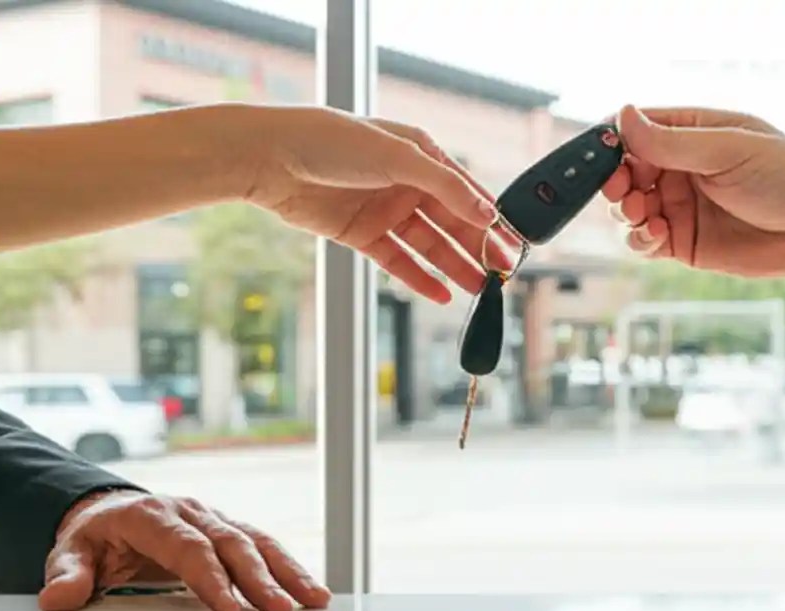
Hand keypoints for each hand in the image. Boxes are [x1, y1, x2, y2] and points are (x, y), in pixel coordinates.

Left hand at [41, 489, 330, 610]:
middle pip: (232, 544)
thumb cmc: (94, 537)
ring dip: (287, 571)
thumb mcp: (70, 552)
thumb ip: (67, 575)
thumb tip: (59, 598)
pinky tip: (309, 589)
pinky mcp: (229, 530)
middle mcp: (191, 512)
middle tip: (279, 610)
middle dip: (260, 579)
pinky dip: (288, 567)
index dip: (211, 578)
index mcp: (154, 515)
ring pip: (257, 541)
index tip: (229, 610)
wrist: (110, 511)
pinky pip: (263, 546)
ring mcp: (214, 519)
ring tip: (313, 599)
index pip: (188, 547)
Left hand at [222, 105, 517, 303]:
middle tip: (501, 276)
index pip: (467, 193)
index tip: (514, 247)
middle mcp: (406, 183)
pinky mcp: (361, 235)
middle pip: (452, 223)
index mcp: (422, 154)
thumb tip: (487, 213)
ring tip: (479, 291)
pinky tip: (442, 294)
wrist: (270, 158)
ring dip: (455, 266)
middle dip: (478, 249)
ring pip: (429, 245)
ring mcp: (384, 210)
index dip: (492, 221)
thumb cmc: (331, 141)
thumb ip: (446, 186)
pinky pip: (398, 262)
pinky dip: (419, 279)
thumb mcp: (398, 156)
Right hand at [600, 105, 784, 299]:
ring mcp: (682, 206)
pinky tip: (655, 237)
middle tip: (623, 191)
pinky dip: (639, 239)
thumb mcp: (729, 150)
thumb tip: (623, 117)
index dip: (616, 140)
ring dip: (625, 211)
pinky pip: (645, 241)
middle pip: (626, 170)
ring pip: (629, 207)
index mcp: (694, 133)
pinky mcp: (684, 243)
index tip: (607, 153)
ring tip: (643, 215)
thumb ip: (673, 141)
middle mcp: (682, 168)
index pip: (638, 129)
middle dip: (616, 181)